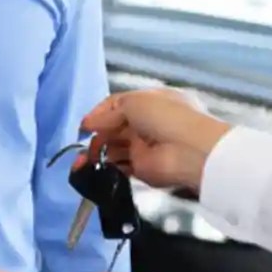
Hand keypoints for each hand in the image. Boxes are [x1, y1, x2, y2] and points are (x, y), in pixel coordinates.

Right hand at [78, 89, 231, 190]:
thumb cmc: (166, 118)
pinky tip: (92, 170)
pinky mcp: (142, 169)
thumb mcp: (134, 103)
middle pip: (113, 128)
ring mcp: (144, 146)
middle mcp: (146, 123)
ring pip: (114, 148)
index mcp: (149, 101)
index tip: (84, 125)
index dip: (99, 113)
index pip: (118, 105)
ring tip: (82, 161)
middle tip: (81, 145)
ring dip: (96, 154)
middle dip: (96, 135)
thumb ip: (108, 113)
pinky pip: (119, 167)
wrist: (190, 151)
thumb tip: (87, 123)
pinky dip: (105, 168)